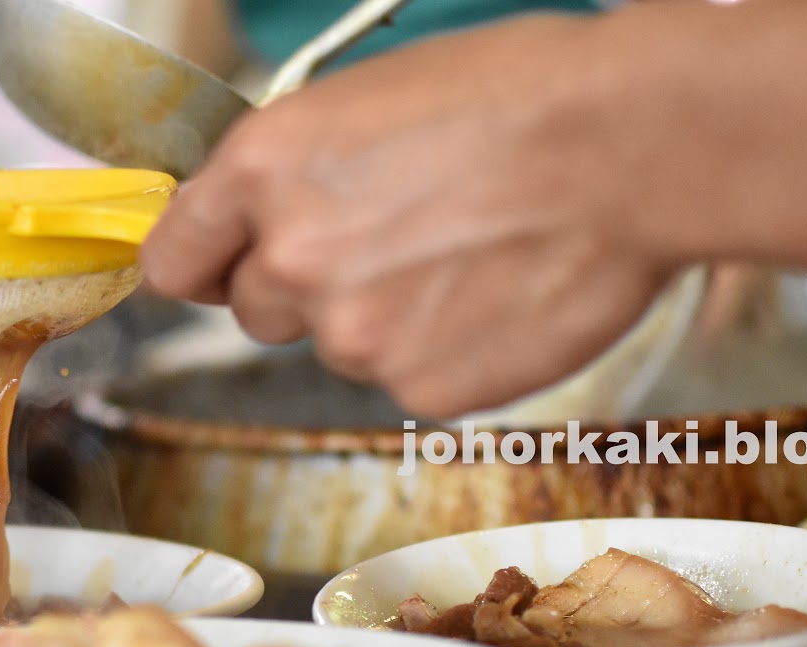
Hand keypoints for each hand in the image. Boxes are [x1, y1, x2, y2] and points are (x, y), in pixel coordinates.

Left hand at [139, 14, 680, 418]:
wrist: (631, 149)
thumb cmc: (518, 96)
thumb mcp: (368, 99)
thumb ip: (293, 171)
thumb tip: (263, 218)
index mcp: (265, 171)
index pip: (175, 258)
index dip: (204, 261)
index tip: (224, 266)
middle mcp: (293, 263)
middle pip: (254, 311)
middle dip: (303, 288)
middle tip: (384, 248)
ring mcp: (357, 338)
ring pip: (338, 347)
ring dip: (380, 318)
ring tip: (462, 260)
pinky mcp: (421, 390)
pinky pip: (406, 380)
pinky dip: (441, 351)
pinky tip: (492, 298)